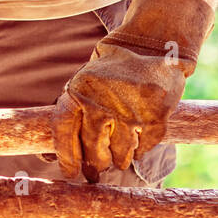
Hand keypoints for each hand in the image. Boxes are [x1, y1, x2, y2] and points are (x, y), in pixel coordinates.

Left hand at [52, 0, 213, 181]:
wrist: (151, 43)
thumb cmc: (113, 68)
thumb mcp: (85, 81)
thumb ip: (76, 110)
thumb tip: (62, 153)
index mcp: (77, 92)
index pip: (64, 132)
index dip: (66, 157)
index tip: (70, 173)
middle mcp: (100, 103)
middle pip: (93, 147)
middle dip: (96, 163)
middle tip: (99, 170)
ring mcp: (129, 111)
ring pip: (120, 152)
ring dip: (120, 158)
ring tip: (121, 159)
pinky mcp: (155, 116)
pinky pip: (146, 146)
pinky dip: (143, 149)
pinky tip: (140, 146)